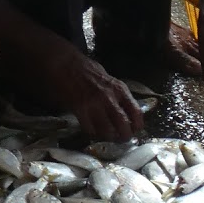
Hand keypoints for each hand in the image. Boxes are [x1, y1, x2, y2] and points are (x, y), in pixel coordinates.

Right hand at [16, 33, 143, 141]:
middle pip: (123, 125)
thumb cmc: (87, 70)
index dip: (137, 125)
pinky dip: (93, 133)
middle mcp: (110, 97)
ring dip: (109, 137)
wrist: (66, 63)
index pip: (136, 111)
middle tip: (122, 139)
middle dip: (125, 136)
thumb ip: (119, 94)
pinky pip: (90, 129)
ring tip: (108, 137)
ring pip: (107, 130)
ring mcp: (94, 104)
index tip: (135, 130)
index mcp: (119, 89)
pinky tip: (92, 131)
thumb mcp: (109, 79)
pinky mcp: (80, 109)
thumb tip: (127, 110)